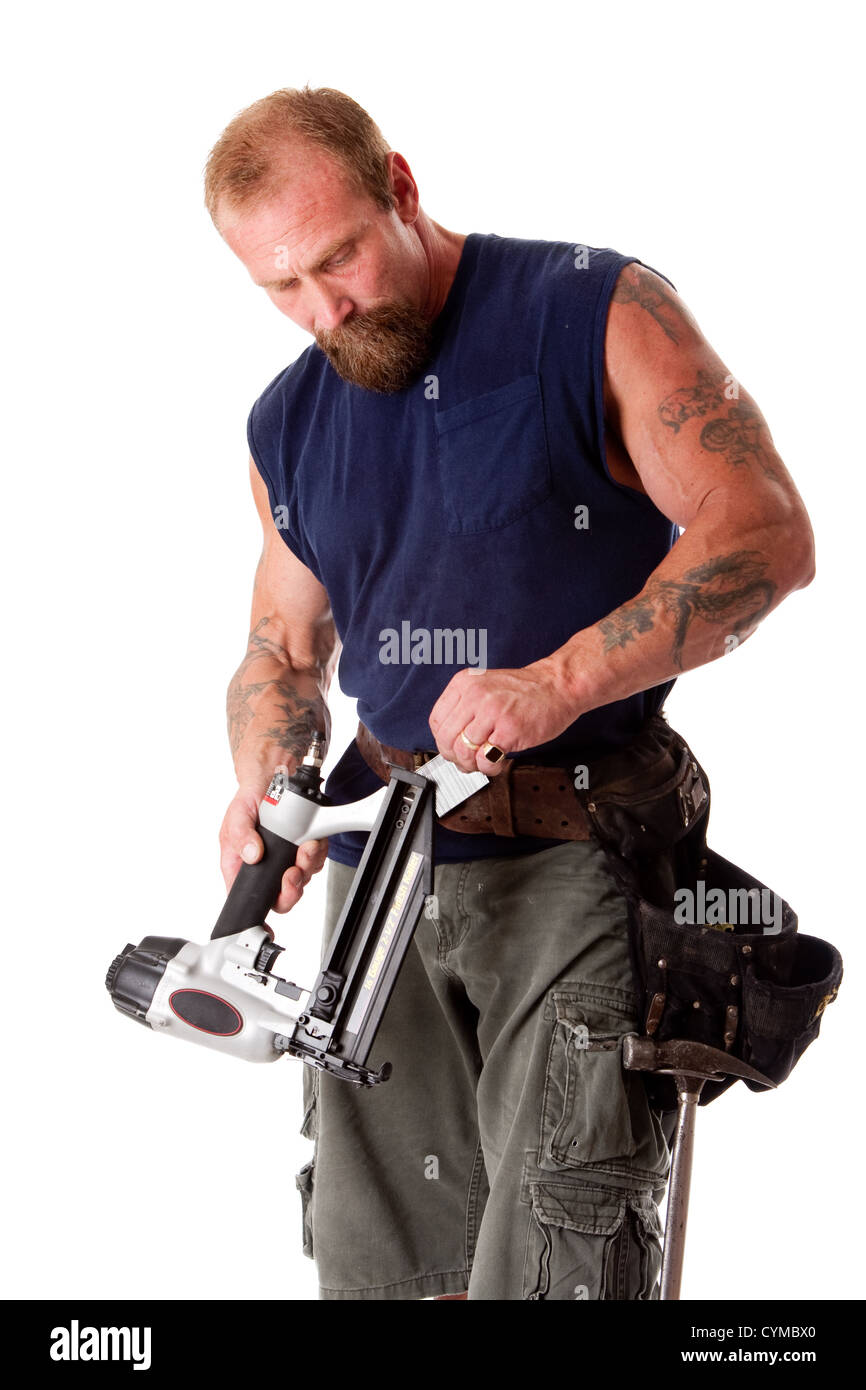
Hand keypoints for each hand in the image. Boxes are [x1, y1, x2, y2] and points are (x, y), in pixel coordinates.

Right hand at [219, 769, 328, 911]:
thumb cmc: (246, 803)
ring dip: (307, 865)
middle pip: (284, 895)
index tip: (280, 898)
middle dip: (293, 887)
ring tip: (305, 847)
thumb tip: (251, 854)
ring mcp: (285, 860)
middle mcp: (266, 868)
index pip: (254, 899)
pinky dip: (317, 852)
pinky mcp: (302, 849)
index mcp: (242, 868)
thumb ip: (241, 836)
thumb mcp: (236, 817)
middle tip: (294, 871)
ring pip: (303, 877)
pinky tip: (311, 841)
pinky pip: (315, 860)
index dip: (267, 910)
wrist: (269, 781)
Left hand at [428, 657, 579, 774]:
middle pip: (446, 738)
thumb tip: (450, 741)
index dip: (442, 740)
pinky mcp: (509, 730)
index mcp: (465, 683)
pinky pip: (486, 759)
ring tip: (485, 762)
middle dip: (455, 757)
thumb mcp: (486, 686)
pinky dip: (489, 767)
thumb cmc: (526, 690)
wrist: (558, 686)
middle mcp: (475, 695)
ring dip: (472, 765)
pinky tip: (499, 761)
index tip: (453, 747)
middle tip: (467, 761)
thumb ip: (465, 708)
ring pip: (464, 751)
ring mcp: (492, 712)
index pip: (436, 720)